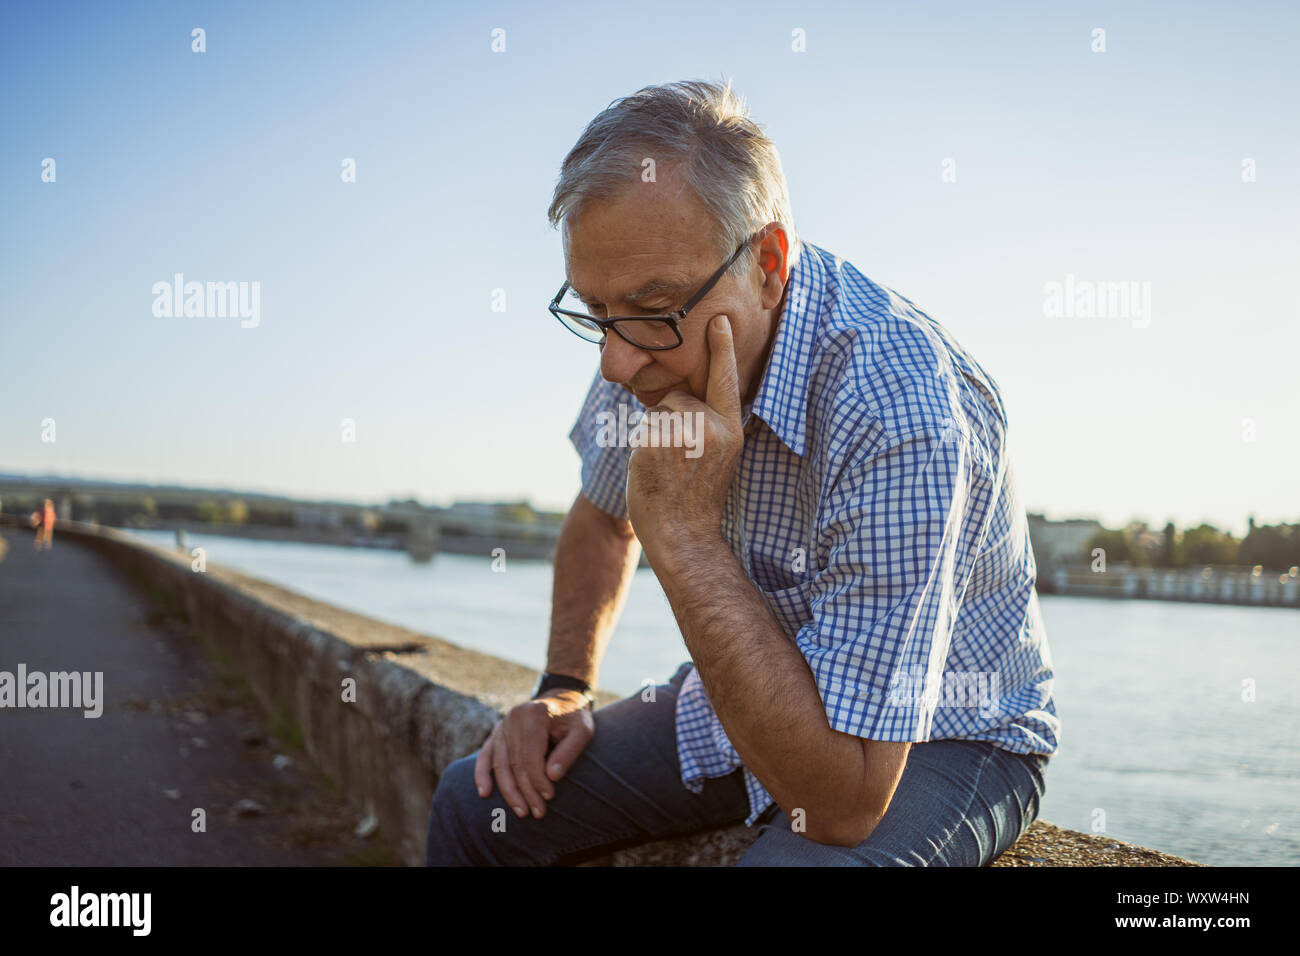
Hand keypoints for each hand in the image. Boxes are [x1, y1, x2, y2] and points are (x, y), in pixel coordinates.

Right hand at [473, 690, 593, 819]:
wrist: (562, 698)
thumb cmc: (574, 717)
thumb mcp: (582, 730)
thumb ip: (568, 752)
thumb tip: (551, 777)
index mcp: (535, 714)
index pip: (531, 755)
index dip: (538, 780)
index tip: (549, 797)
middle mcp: (515, 717)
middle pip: (515, 762)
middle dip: (526, 791)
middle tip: (537, 812)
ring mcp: (503, 724)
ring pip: (500, 763)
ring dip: (509, 790)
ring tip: (521, 811)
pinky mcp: (497, 732)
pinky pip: (486, 755)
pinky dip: (482, 774)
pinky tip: (484, 792)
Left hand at [626, 314, 744, 558]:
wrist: (684, 535)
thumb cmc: (696, 499)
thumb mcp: (717, 457)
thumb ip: (707, 424)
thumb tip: (678, 396)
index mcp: (730, 429)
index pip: (724, 380)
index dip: (722, 348)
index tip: (717, 319)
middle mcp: (711, 426)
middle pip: (677, 397)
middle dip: (671, 421)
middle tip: (680, 464)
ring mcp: (682, 431)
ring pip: (656, 413)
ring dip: (653, 436)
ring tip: (668, 470)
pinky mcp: (654, 439)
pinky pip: (639, 429)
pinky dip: (640, 448)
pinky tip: (654, 472)